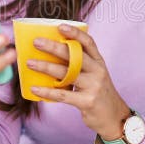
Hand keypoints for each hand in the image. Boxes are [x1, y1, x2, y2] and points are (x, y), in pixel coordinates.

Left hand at [28, 24, 129, 139]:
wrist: (114, 117)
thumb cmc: (98, 92)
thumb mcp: (94, 75)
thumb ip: (79, 65)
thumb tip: (50, 54)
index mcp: (99, 62)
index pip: (88, 42)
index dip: (75, 33)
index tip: (60, 26)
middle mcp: (98, 71)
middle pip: (75, 55)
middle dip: (54, 47)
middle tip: (36, 42)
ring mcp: (94, 86)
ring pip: (66, 73)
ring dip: (46, 67)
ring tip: (30, 63)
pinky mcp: (87, 101)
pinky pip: (63, 95)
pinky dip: (47, 91)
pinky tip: (34, 88)